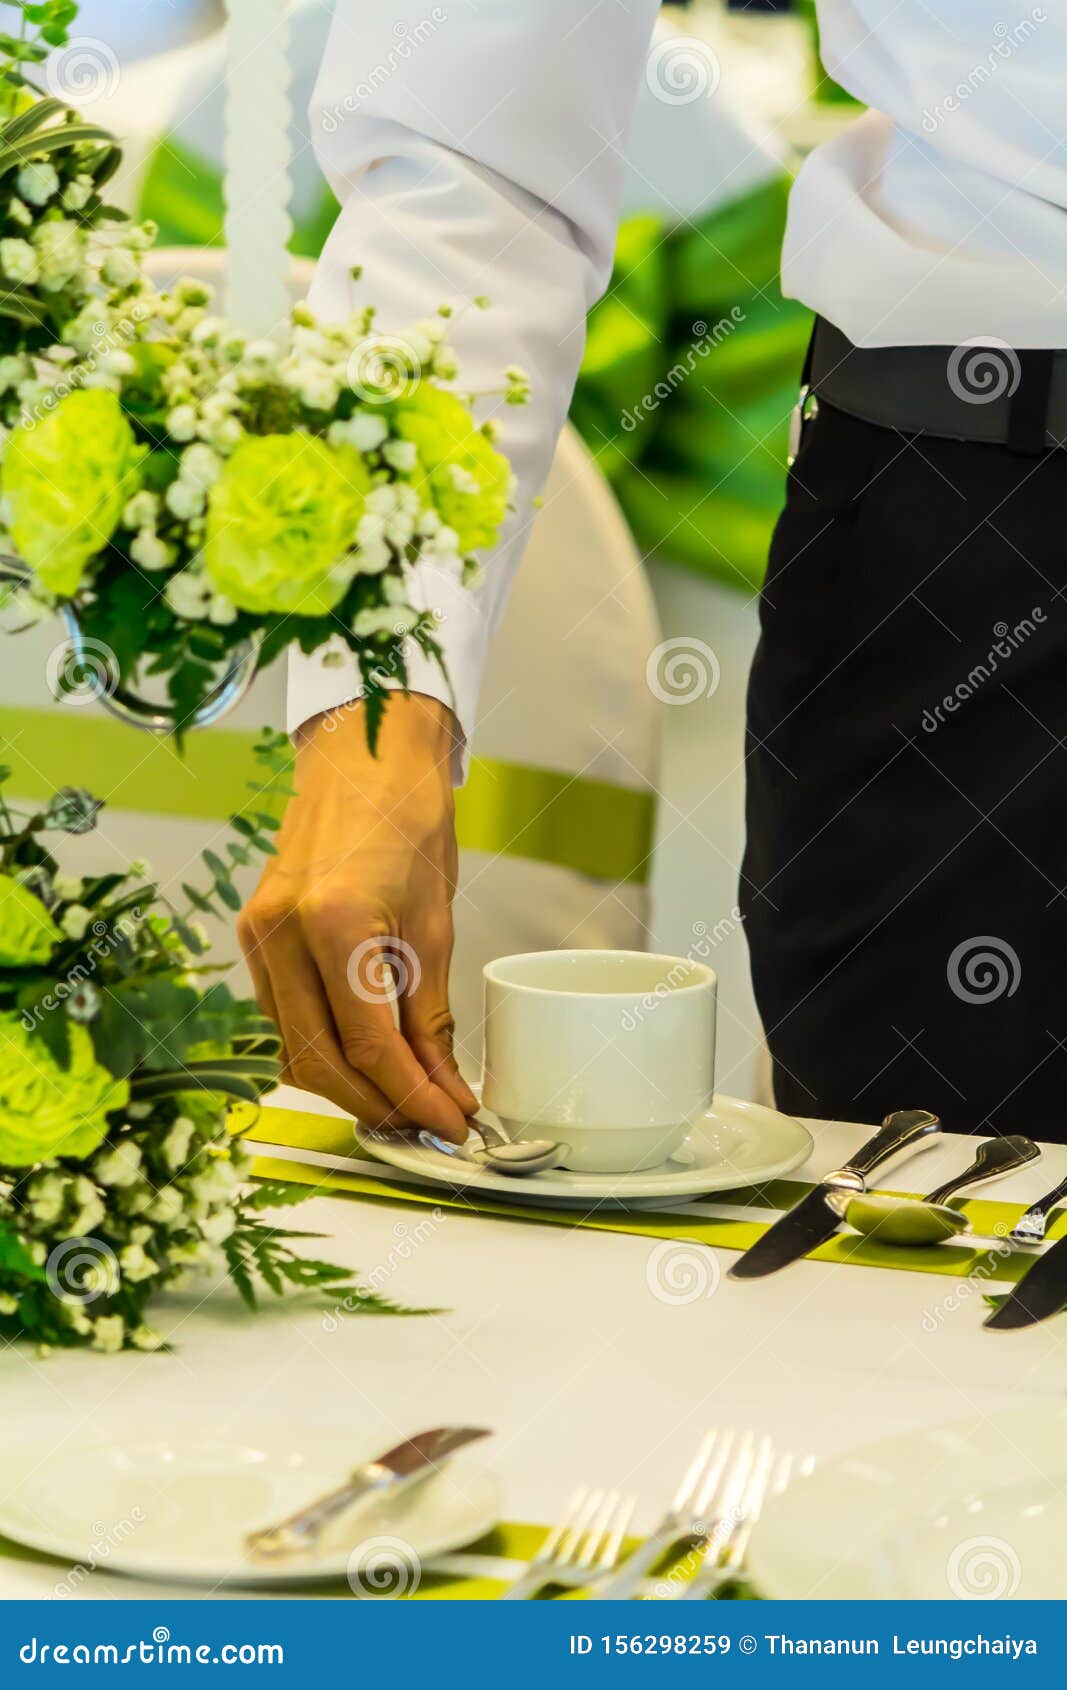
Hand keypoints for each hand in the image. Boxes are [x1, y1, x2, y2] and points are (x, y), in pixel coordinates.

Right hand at [238, 693, 476, 1139]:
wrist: (364, 756)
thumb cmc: (407, 820)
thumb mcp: (434, 924)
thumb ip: (430, 1016)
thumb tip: (446, 1089)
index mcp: (333, 924)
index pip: (371, 1045)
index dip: (414, 1097)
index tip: (451, 1124)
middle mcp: (281, 934)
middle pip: (319, 1061)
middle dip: (376, 1105)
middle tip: (428, 1125)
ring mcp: (257, 934)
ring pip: (292, 1047)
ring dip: (345, 1084)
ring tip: (403, 1098)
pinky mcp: (252, 932)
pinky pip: (281, 1015)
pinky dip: (321, 1046)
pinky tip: (363, 1057)